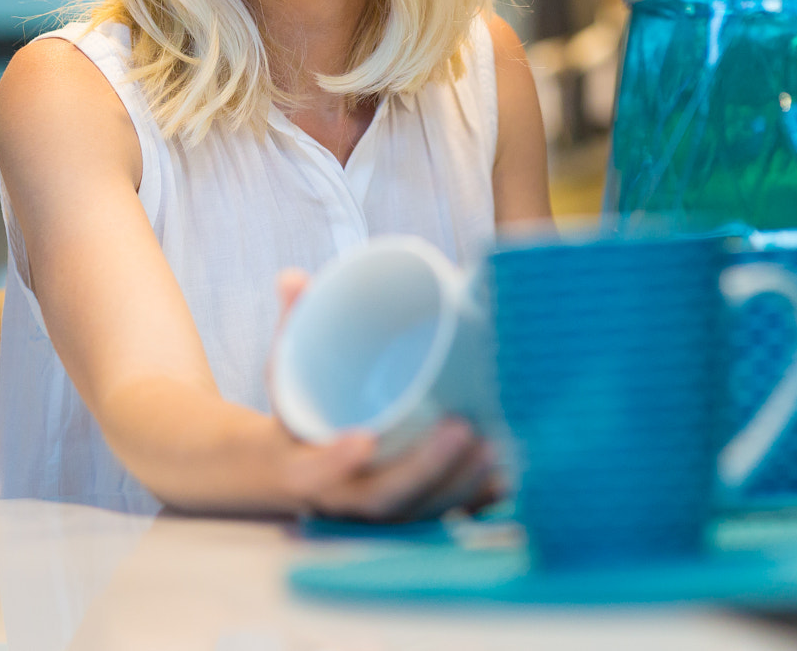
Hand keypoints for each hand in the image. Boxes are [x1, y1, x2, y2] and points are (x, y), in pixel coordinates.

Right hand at [267, 269, 499, 521]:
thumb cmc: (300, 408)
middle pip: (383, 498)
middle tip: (462, 428)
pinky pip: (445, 519)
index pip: (313, 472)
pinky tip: (509, 481)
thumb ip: (294, 324)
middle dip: (425, 468)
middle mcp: (342, 499)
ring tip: (496, 445)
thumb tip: (293, 278)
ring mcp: (379, 512)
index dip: (336, 461)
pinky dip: (476, 503)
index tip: (365, 437)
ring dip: (460, 484)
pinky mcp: (409, 513)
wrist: (298, 464)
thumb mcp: (286, 369)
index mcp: (302, 465)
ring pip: (420, 512)